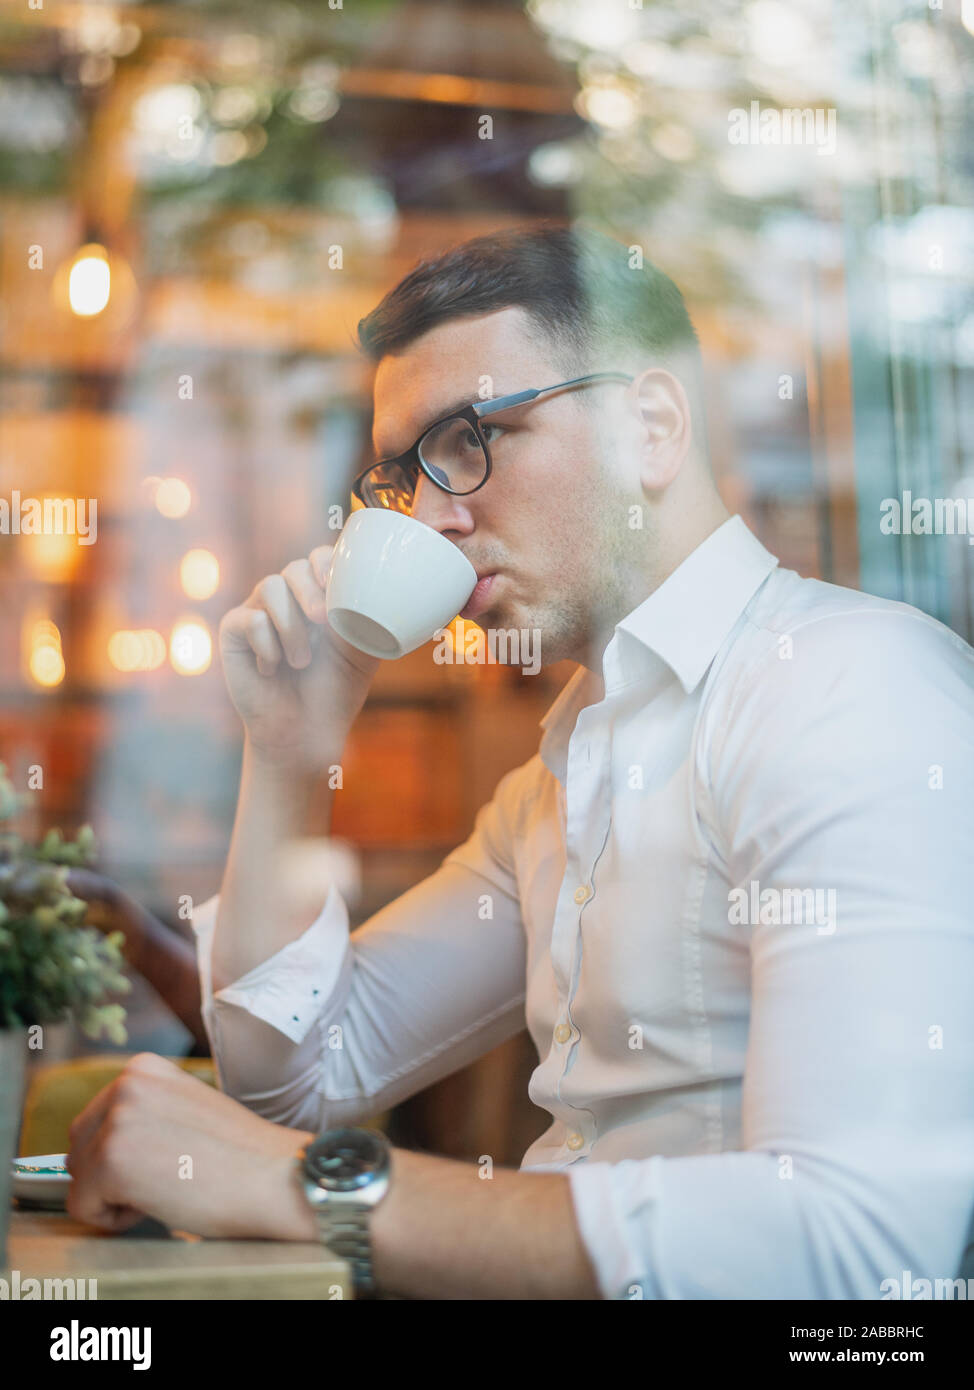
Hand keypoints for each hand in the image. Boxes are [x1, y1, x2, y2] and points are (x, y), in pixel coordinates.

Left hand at [65, 1052, 315, 1239]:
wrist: (275, 1177)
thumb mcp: (183, 1108)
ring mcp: (117, 1121)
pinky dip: (113, 1219)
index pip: (95, 1122)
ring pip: (79, 1177)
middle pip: (79, 1146)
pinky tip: (161, 1202)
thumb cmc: (237, 1155)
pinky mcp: (112, 1162)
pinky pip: (83, 1206)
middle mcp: (125, 1084)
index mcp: (142, 1068)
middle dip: (111, 1173)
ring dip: (114, 1195)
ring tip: (167, 1187)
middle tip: (167, 1177)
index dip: (126, 1153)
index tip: (169, 1157)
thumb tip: (102, 1141)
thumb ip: (143, 1111)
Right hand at [218, 544, 379, 768]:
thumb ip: (367, 618)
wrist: (303, 731)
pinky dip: (267, 646)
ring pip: (270, 588)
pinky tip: (272, 669)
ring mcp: (258, 611)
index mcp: (319, 597)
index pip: (319, 559)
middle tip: (322, 621)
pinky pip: (250, 619)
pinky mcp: (234, 629)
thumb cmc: (334, 691)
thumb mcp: (360, 652)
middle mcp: (288, 598)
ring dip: (292, 628)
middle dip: (310, 591)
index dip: (325, 562)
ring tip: (301, 662)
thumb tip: (382, 591)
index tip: (334, 581)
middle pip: (294, 568)